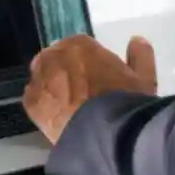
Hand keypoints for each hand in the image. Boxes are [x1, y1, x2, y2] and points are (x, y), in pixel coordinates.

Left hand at [23, 35, 157, 144]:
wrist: (104, 132)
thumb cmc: (124, 101)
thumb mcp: (143, 78)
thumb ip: (140, 56)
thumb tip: (137, 41)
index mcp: (80, 45)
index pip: (78, 47)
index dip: (86, 64)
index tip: (94, 77)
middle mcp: (55, 55)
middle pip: (56, 60)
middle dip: (65, 72)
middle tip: (80, 92)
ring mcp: (40, 78)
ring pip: (42, 78)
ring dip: (51, 87)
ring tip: (66, 106)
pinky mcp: (30, 102)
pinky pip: (33, 98)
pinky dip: (42, 104)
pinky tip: (55, 116)